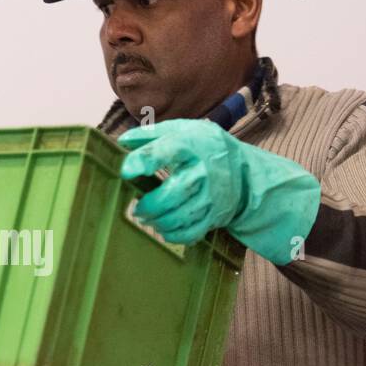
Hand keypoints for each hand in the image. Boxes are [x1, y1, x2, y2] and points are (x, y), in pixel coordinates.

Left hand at [119, 118, 321, 264]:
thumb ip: (151, 135)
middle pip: (172, 193)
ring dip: (157, 221)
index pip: (167, 150)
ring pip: (179, 217)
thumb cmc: (205, 148)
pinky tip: (164, 228)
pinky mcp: (215, 216)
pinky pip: (191, 233)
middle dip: (149, 204)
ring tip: (147, 217)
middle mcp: (204, 172)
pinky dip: (173, 235)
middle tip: (137, 207)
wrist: (244, 172)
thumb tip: (122, 141)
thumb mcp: (183, 131)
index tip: (126, 171)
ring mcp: (211, 196)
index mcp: (192, 145)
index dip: (144, 161)